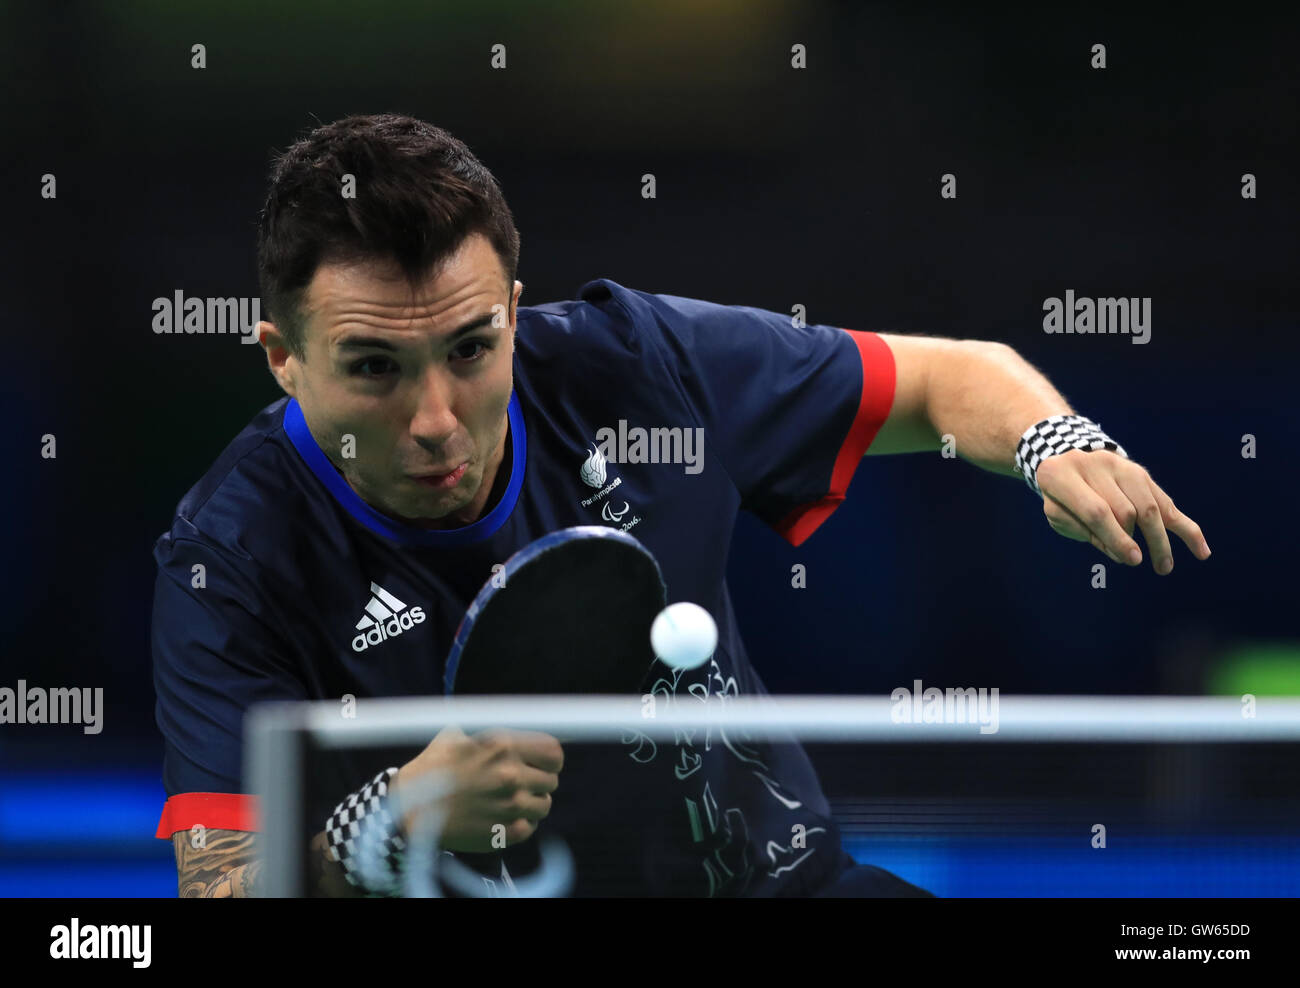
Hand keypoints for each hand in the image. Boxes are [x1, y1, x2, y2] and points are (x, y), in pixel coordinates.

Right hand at [391, 725, 562, 851]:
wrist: (409, 808)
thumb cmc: (434, 767)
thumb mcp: (459, 735)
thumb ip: (492, 733)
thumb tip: (520, 728)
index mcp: (502, 746)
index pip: (554, 752)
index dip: (551, 759)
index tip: (543, 764)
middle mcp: (510, 775)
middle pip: (551, 780)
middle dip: (539, 781)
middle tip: (521, 784)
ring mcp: (509, 806)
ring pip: (544, 805)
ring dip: (532, 802)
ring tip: (511, 801)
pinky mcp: (505, 833)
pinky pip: (531, 827)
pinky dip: (521, 822)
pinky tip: (504, 816)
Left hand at [1036, 449, 1210, 574]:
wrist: (1068, 459)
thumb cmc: (1059, 496)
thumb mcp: (1056, 513)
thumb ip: (1081, 530)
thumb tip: (1122, 552)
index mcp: (1062, 474)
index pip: (1097, 511)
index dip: (1116, 538)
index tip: (1131, 560)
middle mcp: (1095, 464)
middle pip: (1126, 509)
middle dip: (1131, 539)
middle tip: (1133, 561)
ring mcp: (1122, 466)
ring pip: (1150, 506)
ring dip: (1159, 539)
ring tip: (1164, 567)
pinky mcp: (1141, 475)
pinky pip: (1165, 503)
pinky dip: (1185, 528)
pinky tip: (1201, 551)